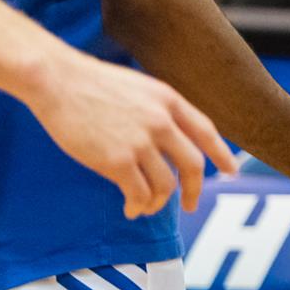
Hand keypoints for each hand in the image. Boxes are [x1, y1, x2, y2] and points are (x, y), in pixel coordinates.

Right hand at [25, 48, 234, 216]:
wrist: (57, 81)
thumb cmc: (91, 83)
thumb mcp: (139, 87)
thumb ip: (159, 110)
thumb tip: (170, 138)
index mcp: (169, 101)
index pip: (206, 131)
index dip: (222, 154)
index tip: (232, 171)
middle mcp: (162, 122)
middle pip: (193, 165)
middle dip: (194, 189)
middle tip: (190, 205)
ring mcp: (141, 142)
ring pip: (165, 185)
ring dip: (158, 202)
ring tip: (146, 208)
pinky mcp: (117, 160)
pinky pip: (138, 193)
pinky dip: (137, 205)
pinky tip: (130, 209)